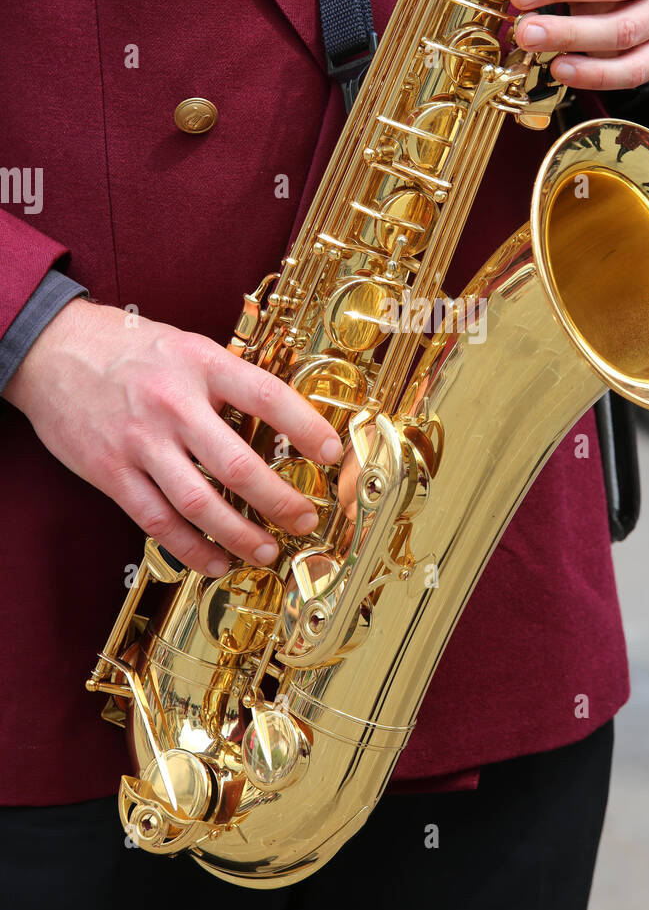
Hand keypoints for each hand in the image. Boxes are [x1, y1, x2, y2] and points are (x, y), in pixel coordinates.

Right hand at [3, 299, 342, 576]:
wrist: (52, 349)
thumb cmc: (128, 348)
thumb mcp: (187, 347)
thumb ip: (228, 381)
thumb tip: (284, 420)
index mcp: (200, 364)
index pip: (267, 397)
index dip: (307, 428)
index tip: (334, 453)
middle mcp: (172, 404)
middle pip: (237, 464)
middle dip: (280, 499)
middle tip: (306, 518)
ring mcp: (140, 442)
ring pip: (198, 502)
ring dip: (239, 535)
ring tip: (267, 551)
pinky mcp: (111, 472)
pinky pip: (157, 521)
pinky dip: (191, 548)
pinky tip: (216, 562)